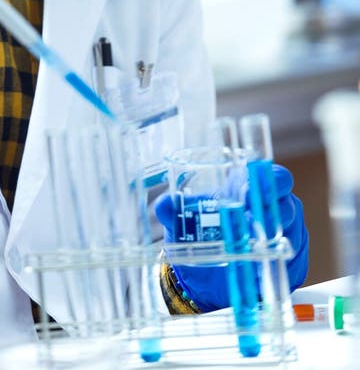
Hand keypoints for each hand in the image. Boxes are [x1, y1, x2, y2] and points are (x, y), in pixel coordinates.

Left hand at [154, 163, 308, 310]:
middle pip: (286, 207)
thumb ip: (175, 211)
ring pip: (291, 238)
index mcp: (254, 187)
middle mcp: (276, 209)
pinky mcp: (291, 265)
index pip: (274, 177)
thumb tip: (162, 205)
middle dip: (270, 215)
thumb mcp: (186, 222)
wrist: (208, 274)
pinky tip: (258, 276)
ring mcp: (287, 237)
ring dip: (273, 245)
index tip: (259, 188)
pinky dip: (273, 271)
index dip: (271, 181)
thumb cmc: (204, 231)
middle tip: (251, 224)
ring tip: (253, 253)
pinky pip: (289, 268)